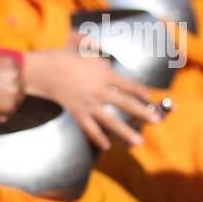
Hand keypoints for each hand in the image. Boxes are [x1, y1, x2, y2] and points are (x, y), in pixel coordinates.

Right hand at [24, 47, 157, 148]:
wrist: (45, 71)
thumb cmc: (64, 58)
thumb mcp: (86, 54)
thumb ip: (101, 61)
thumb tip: (108, 66)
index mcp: (105, 75)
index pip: (130, 86)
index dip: (143, 93)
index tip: (153, 98)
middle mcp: (100, 91)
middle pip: (127, 104)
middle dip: (144, 113)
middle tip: (157, 121)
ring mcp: (89, 104)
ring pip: (111, 121)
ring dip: (126, 132)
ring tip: (138, 142)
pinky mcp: (77, 113)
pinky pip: (90, 128)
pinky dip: (98, 138)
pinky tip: (107, 146)